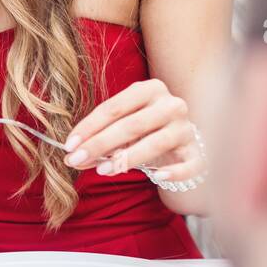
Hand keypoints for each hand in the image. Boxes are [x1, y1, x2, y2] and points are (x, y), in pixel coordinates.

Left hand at [63, 78, 202, 182]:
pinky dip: (173, 172)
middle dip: (100, 144)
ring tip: (102, 170)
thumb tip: (71, 156)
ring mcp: (187, 128)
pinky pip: (189, 164)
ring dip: (126, 159)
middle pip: (131, 125)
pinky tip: (157, 176)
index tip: (69, 145)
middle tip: (76, 160)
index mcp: (150, 89)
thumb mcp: (119, 126)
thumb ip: (97, 137)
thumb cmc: (142, 129)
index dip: (89, 127)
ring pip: (156, 143)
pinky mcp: (198, 152)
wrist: (177, 138)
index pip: (114, 107)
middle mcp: (172, 105)